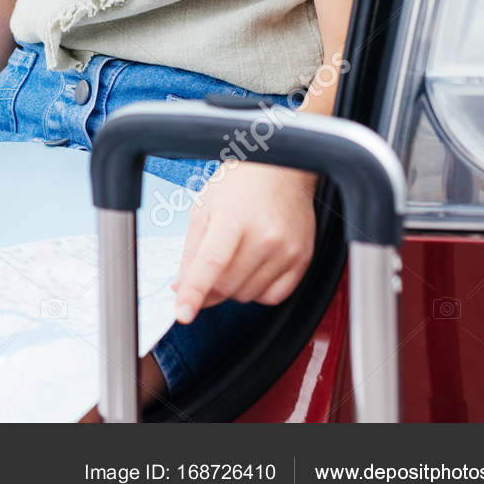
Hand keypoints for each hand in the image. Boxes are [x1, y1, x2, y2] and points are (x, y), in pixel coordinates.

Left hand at [170, 161, 316, 322]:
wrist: (281, 170)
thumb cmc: (239, 185)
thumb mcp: (204, 210)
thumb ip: (191, 253)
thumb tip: (181, 288)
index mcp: (234, 219)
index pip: (211, 264)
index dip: (195, 293)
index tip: (183, 313)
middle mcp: (265, 236)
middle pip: (228, 286)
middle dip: (209, 287)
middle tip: (206, 271)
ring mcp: (287, 250)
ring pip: (248, 296)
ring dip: (233, 288)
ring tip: (234, 258)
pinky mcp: (302, 260)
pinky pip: (274, 297)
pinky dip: (257, 291)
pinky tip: (253, 268)